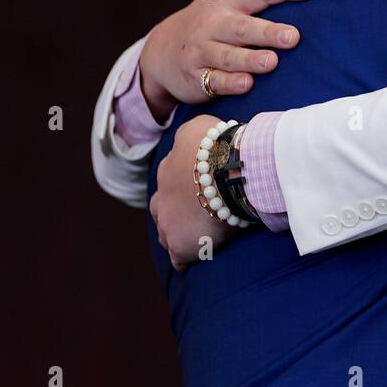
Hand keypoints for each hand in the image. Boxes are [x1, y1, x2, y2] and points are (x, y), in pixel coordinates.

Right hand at [138, 0, 319, 120]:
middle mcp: (214, 23)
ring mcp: (202, 50)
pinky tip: (247, 84)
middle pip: (243, 27)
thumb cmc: (210, 18)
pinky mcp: (196, 77)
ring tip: (272, 61)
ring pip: (227, 56)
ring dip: (250, 59)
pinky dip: (229, 83)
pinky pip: (214, 82)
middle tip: (294, 36)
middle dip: (268, 31)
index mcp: (227, 0)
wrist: (162, 51)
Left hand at [149, 115, 239, 270]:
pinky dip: (184, 258)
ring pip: (166, 231)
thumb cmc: (219, 145)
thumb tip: (201, 136)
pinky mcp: (180, 243)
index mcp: (170, 165)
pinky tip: (192, 260)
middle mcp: (163, 191)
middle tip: (188, 216)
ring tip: (191, 239)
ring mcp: (169, 219)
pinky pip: (178, 257)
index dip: (184, 183)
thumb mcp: (202, 126)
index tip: (197, 188)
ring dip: (176, 233)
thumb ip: (195, 132)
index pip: (172, 176)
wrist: (225, 169)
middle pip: (161, 206)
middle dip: (171, 211)